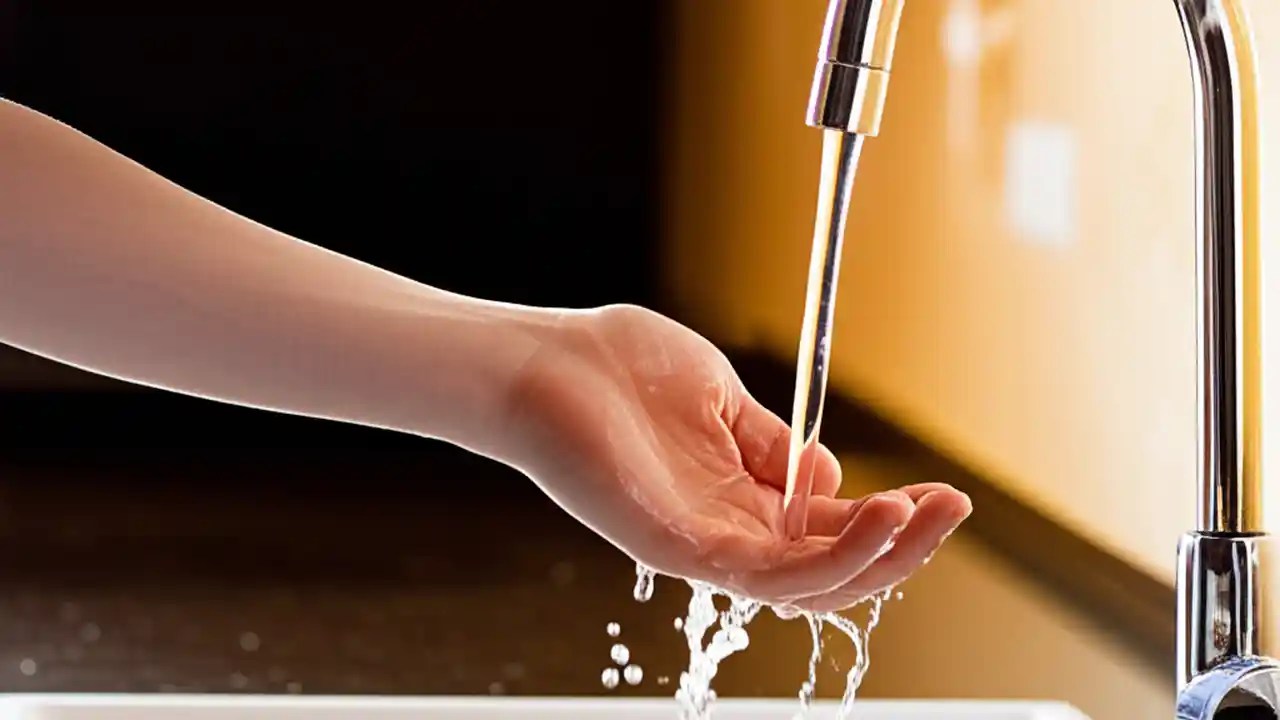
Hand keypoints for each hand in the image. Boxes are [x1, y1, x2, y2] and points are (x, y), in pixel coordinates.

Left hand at [506, 304, 971, 611]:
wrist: (544, 360)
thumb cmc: (618, 369)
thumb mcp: (720, 398)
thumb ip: (774, 443)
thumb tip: (830, 473)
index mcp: (739, 498)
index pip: (828, 529)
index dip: (890, 519)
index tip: (943, 493)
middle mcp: (726, 531)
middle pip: (830, 566)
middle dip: (901, 546)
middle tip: (954, 509)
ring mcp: (701, 545)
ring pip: (807, 584)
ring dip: (877, 556)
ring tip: (923, 516)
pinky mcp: (676, 547)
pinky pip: (766, 574)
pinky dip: (827, 556)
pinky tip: (876, 515)